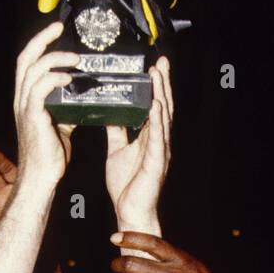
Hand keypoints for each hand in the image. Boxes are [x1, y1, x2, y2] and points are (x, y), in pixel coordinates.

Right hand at [14, 22, 75, 188]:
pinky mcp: (33, 117)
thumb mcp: (61, 125)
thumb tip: (85, 95)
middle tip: (60, 28)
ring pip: (33, 70)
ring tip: (75, 59)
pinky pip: (40, 88)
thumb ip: (67, 108)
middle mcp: (21, 100)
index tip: (56, 31)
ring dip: (55, 59)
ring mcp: (25, 107)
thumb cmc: (50, 155)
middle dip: (42, 39)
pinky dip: (54, 78)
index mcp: (26, 99)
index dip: (40, 43)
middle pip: (25, 58)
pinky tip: (69, 77)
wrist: (41, 178)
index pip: (28, 62)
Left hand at [105, 57, 172, 223]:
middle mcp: (158, 141)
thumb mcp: (116, 151)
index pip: (154, 106)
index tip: (153, 66)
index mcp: (149, 137)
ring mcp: (160, 151)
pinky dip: (157, 121)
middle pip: (163, 106)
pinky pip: (157, 138)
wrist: (130, 211)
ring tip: (159, 75)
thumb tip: (110, 114)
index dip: (156, 86)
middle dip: (163, 83)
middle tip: (161, 61)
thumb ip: (116, 132)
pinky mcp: (156, 162)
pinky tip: (155, 106)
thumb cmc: (127, 186)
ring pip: (163, 118)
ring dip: (162, 95)